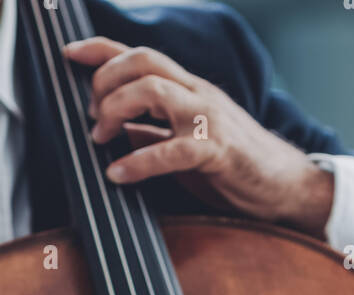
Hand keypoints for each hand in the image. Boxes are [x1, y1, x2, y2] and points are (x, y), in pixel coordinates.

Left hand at [63, 37, 334, 236]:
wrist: (285, 186)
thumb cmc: (236, 165)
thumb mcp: (186, 142)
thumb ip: (154, 131)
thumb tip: (114, 129)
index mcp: (188, 89)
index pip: (139, 53)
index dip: (100, 49)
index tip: (68, 53)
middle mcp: (197, 94)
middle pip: (142, 61)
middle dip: (105, 80)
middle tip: (90, 115)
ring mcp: (208, 119)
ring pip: (152, 90)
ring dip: (115, 110)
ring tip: (99, 138)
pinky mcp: (217, 151)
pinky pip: (171, 149)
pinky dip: (138, 161)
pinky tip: (119, 175)